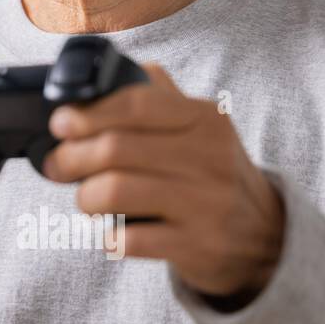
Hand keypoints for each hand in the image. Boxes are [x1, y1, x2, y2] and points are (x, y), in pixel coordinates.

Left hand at [41, 64, 284, 305]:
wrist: (266, 237)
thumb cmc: (211, 172)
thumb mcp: (199, 126)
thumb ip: (156, 95)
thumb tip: (98, 78)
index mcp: (205, 118)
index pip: (135, 103)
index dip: (87, 112)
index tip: (60, 123)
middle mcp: (209, 158)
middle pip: (114, 149)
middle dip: (71, 157)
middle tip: (58, 166)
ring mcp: (205, 204)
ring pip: (112, 192)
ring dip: (85, 197)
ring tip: (86, 199)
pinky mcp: (197, 246)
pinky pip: (128, 239)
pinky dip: (109, 236)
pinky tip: (114, 232)